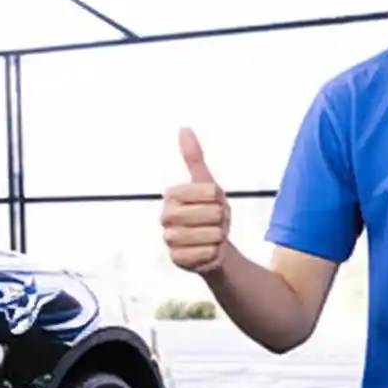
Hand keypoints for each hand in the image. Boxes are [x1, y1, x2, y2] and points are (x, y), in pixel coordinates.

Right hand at [161, 128, 230, 273]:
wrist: (213, 246)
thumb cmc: (209, 212)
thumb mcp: (206, 183)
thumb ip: (193, 157)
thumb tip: (183, 128)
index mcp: (172, 195)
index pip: (209, 191)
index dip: (219, 198)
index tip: (214, 202)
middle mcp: (166, 216)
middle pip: (211, 214)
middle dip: (221, 219)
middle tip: (215, 222)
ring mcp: (169, 239)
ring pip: (210, 235)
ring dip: (218, 236)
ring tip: (212, 236)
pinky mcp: (176, 259)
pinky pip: (206, 254)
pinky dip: (214, 253)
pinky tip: (208, 251)